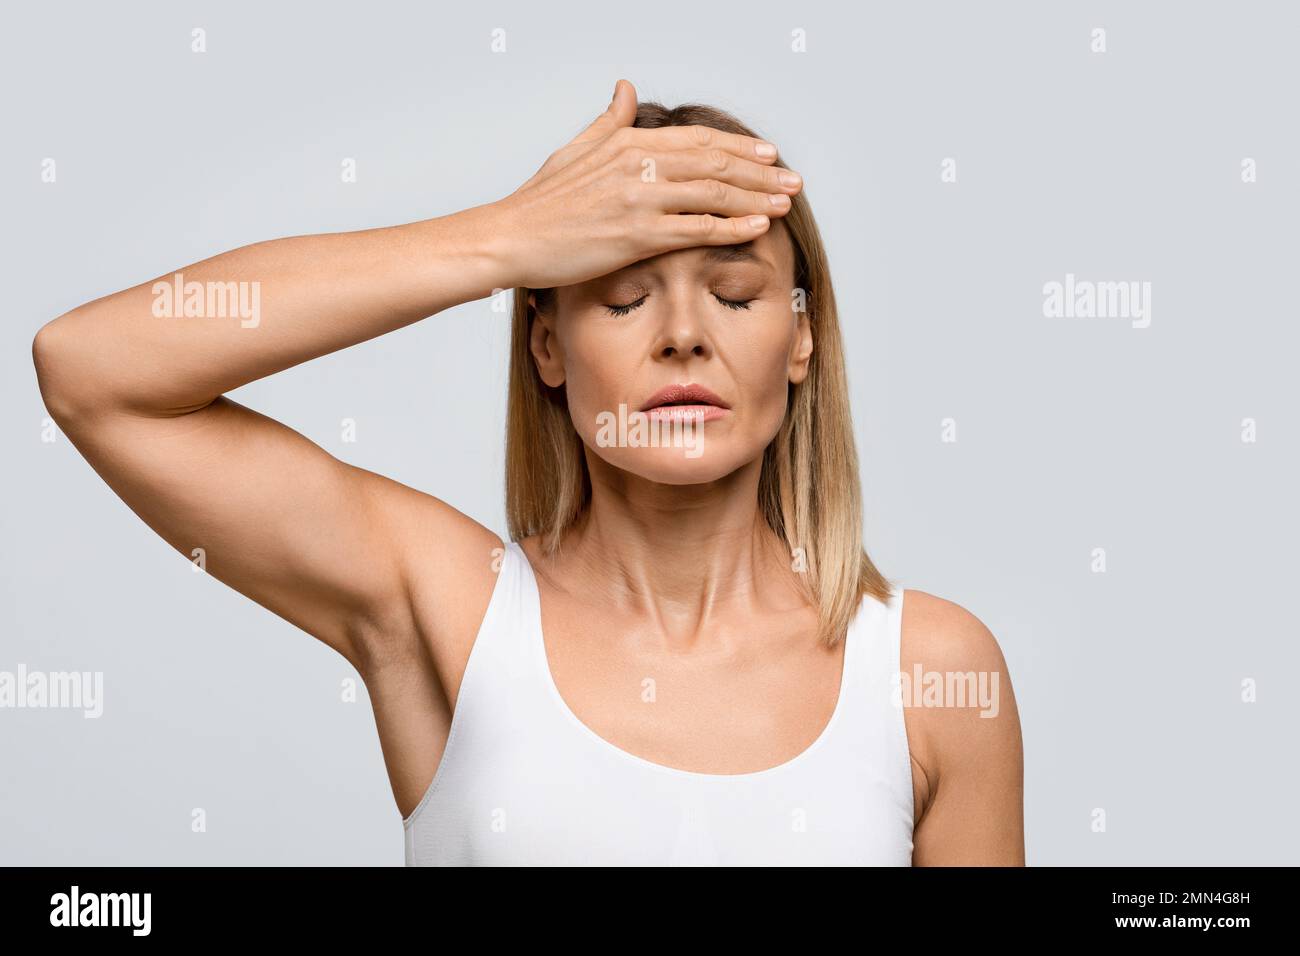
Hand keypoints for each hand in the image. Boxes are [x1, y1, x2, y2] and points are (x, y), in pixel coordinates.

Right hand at [486, 78, 801, 289]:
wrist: (510, 238)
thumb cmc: (541, 202)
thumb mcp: (575, 150)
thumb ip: (609, 121)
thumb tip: (627, 88)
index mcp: (627, 143)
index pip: (698, 140)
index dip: (739, 147)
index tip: (769, 155)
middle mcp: (638, 165)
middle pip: (715, 163)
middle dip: (760, 173)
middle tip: (792, 181)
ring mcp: (639, 198)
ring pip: (713, 194)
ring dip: (756, 199)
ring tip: (785, 203)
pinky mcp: (637, 234)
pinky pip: (697, 229)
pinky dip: (732, 227)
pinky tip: (757, 228)